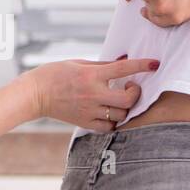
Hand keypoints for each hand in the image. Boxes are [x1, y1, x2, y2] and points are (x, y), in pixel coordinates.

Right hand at [30, 57, 158, 131]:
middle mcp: (93, 94)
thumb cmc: (55, 74)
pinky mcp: (84, 122)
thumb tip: (124, 61)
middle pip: (127, 99)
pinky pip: (108, 127)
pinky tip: (110, 113)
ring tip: (118, 100)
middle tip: (131, 88)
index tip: (155, 63)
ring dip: (125, 107)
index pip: (124, 69)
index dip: (143, 65)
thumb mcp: (79, 63)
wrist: (35, 94)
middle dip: (135, 93)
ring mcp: (89, 110)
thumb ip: (103, 65)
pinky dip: (113, 121)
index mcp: (91, 75)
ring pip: (120, 115)